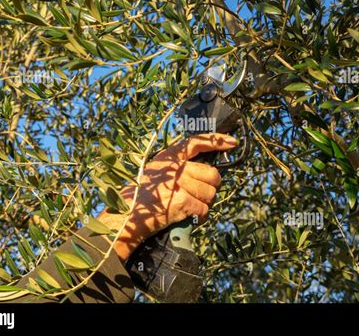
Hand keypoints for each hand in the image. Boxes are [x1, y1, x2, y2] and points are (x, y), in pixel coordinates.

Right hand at [97, 133, 237, 260]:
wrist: (127, 217)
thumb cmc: (143, 198)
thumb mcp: (157, 173)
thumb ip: (178, 168)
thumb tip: (207, 173)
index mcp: (168, 157)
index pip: (195, 142)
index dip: (216, 140)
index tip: (232, 142)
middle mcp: (175, 167)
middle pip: (212, 174)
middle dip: (212, 187)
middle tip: (201, 195)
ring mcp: (179, 183)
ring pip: (210, 193)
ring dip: (205, 204)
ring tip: (191, 208)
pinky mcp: (182, 201)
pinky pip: (204, 209)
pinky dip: (201, 217)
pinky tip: (191, 219)